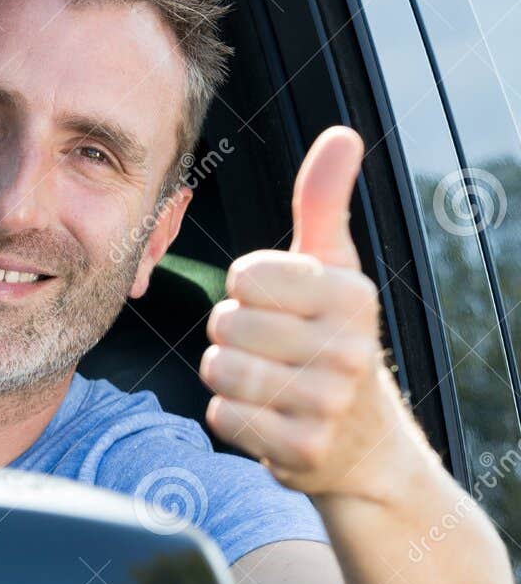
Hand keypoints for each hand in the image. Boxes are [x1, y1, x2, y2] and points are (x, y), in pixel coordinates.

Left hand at [200, 126, 410, 501]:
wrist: (363, 443)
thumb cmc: (332, 338)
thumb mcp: (334, 268)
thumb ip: (324, 202)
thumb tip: (342, 134)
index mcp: (351, 294)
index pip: (245, 275)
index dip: (246, 290)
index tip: (279, 306)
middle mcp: (348, 348)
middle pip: (226, 324)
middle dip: (234, 335)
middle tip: (271, 349)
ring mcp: (329, 403)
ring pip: (220, 370)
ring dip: (228, 375)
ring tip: (267, 379)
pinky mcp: (303, 449)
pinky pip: (222, 416)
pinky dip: (232, 416)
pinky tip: (267, 416)